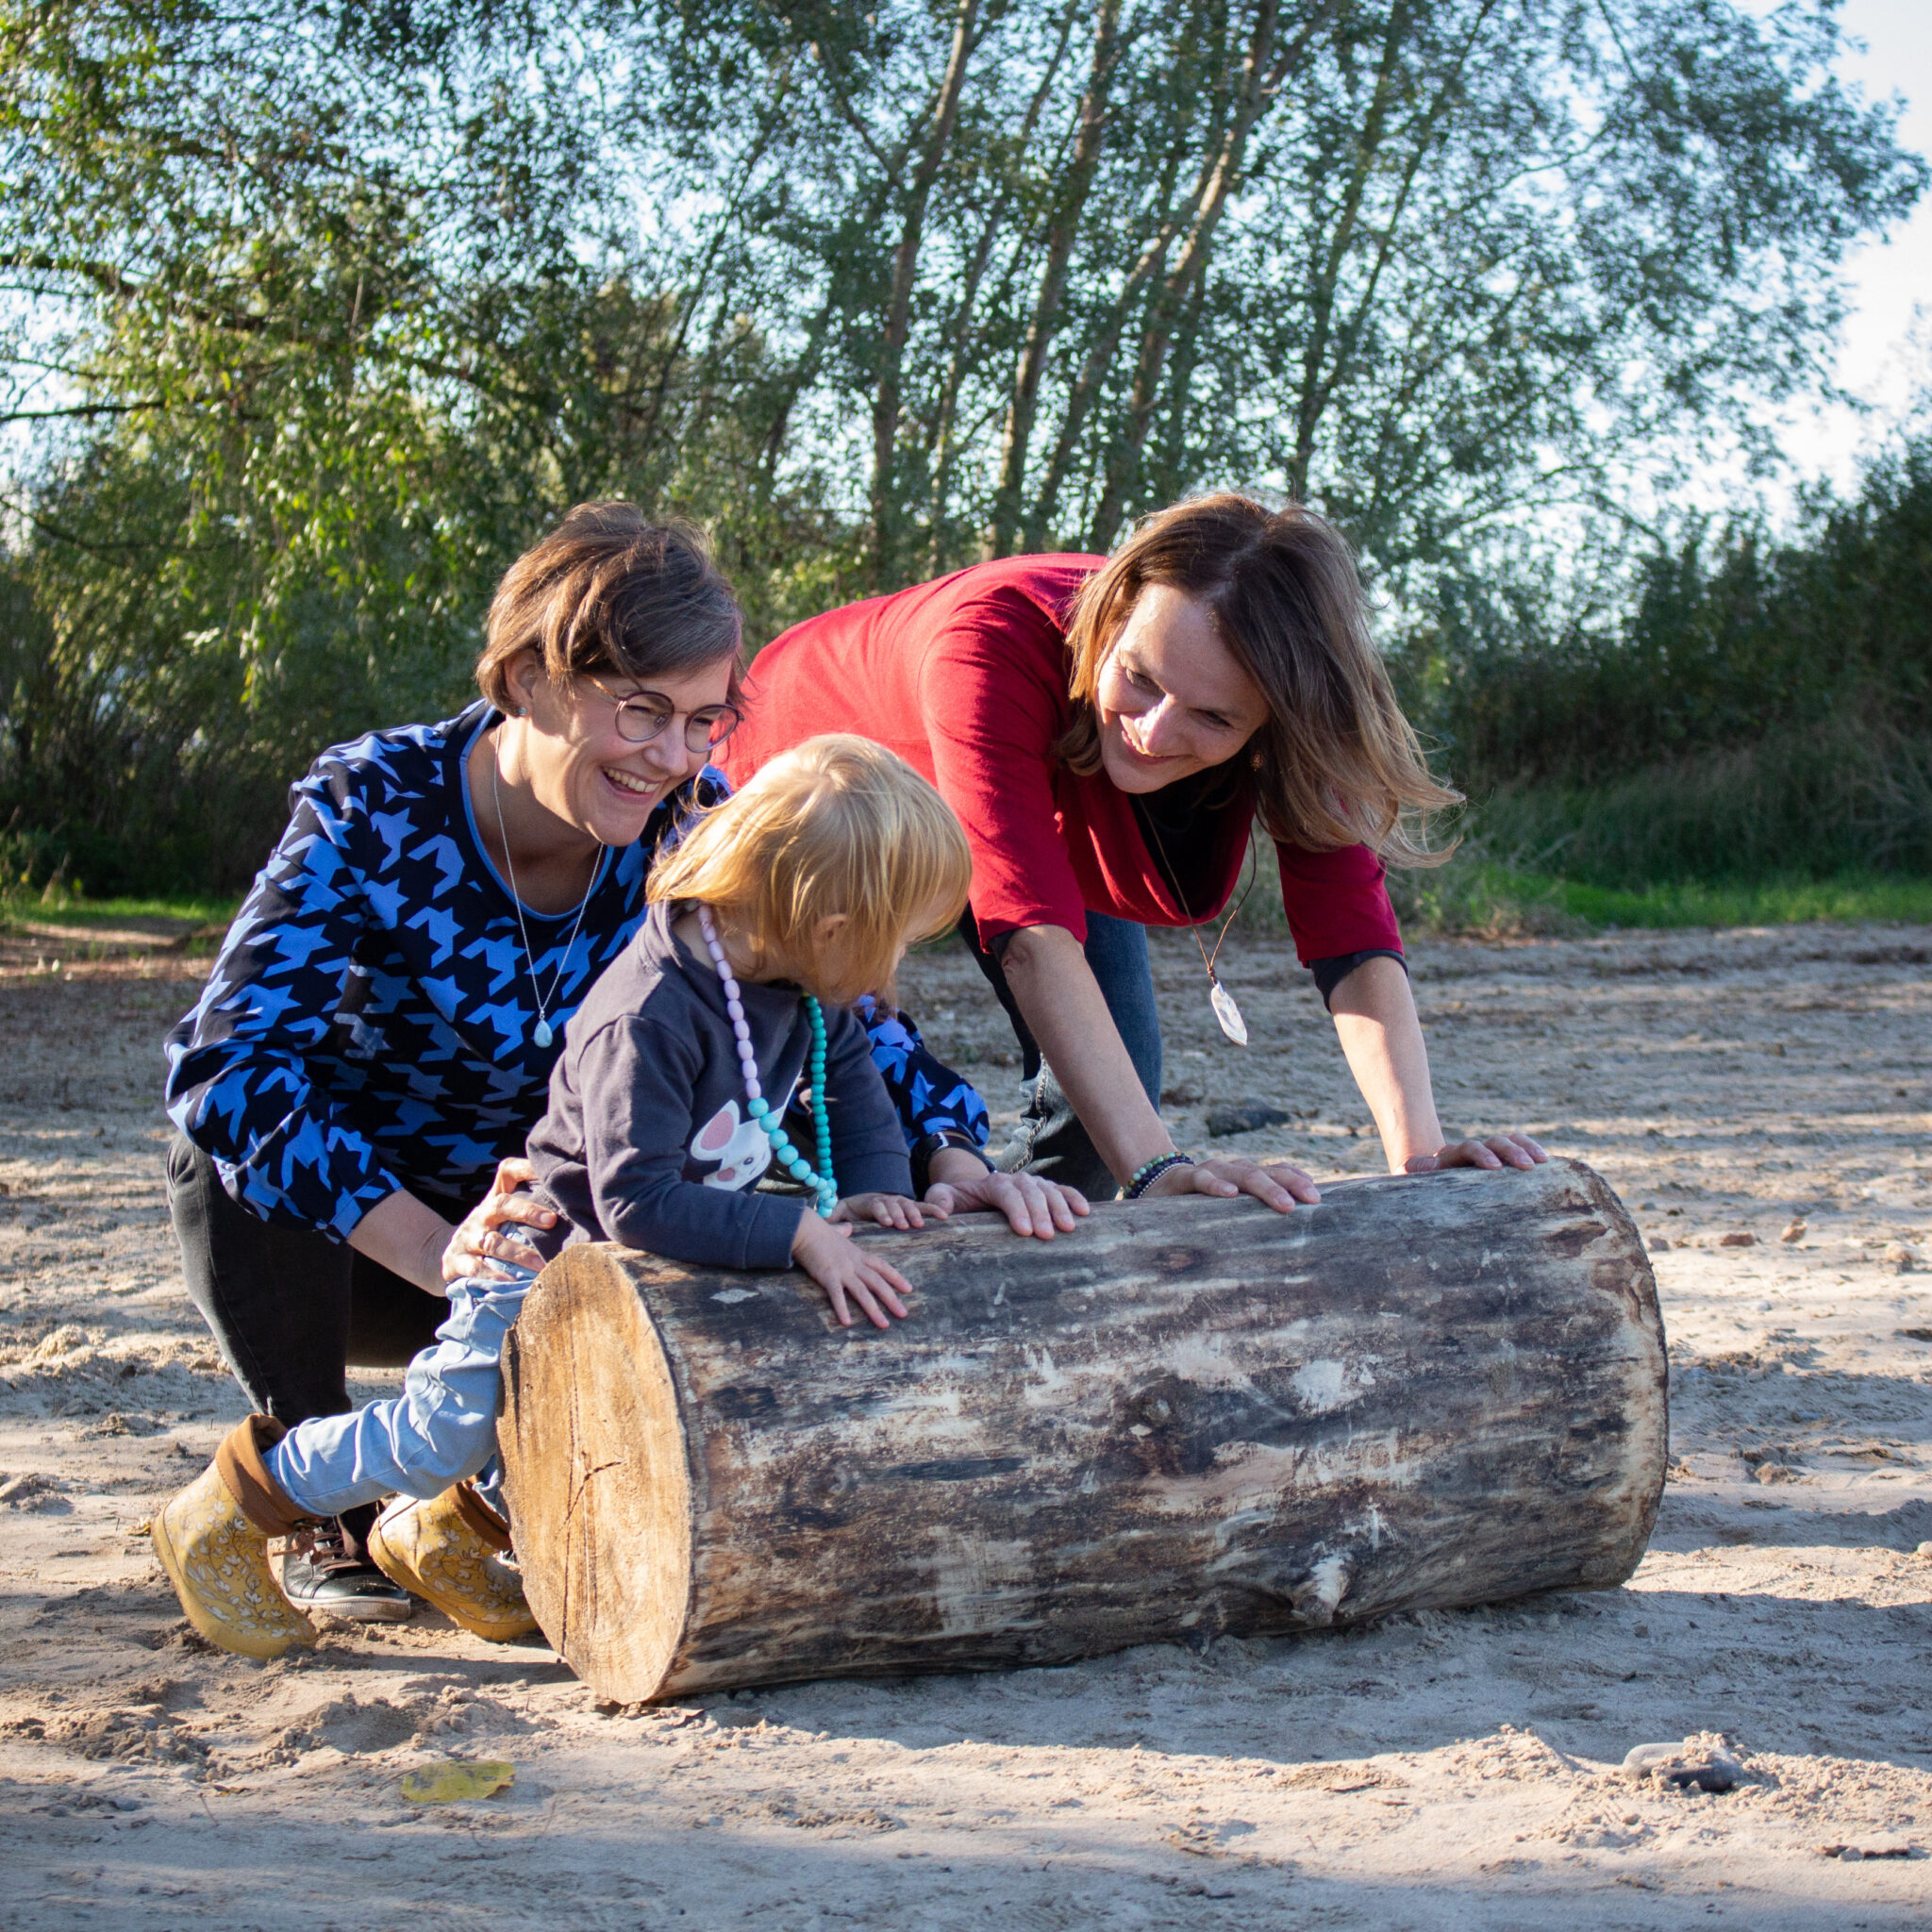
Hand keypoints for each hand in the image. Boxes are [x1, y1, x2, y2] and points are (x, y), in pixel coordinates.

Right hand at [442, 1157, 556, 1283]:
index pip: (508, 1172)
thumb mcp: (507, 1219)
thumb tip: (581, 1204)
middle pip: (501, 1204)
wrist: (450, 1259)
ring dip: (519, 1254)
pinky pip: (475, 1269)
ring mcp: (467, 1238)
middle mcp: (481, 1215)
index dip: (527, 1168)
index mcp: (496, 1199)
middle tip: (552, 1221)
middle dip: (527, 1211)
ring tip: (542, 1265)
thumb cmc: (494, 1235)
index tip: (549, 1173)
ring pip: (493, 1242)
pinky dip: (494, 1276)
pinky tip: (513, 1283)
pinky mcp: (456, 1262)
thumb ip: (533, 1209)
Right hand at [791, 1212, 912, 1328]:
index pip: (882, 1266)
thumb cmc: (819, 1232)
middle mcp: (855, 1263)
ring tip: (884, 1324)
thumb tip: (847, 1227)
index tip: (908, 1289)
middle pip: (878, 1282)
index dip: (896, 1278)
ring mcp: (843, 1270)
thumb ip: (844, 1231)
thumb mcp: (837, 1232)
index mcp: (858, 1254)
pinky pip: (837, 1295)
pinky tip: (847, 1322)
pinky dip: (842, 1308)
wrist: (806, 1230)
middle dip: (892, 1299)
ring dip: (874, 1310)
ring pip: (863, 1292)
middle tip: (903, 1314)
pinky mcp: (828, 1276)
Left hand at [831, 1191, 943, 1230]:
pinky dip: (933, 1209)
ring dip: (914, 1214)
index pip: (875, 1205)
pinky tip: (944, 1215)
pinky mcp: (908, 1207)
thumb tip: (821, 1218)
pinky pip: (922, 1207)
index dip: (882, 1212)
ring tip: (919, 1224)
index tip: (886, 1222)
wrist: (861, 1203)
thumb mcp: (838, 1212)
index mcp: (868, 1202)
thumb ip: (831, 1216)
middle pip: (893, 1205)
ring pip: (907, 1205)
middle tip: (903, 1225)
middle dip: (898, 1215)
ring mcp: (898, 1202)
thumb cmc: (850, 1212)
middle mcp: (885, 1200)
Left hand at [923, 1168, 1089, 1238]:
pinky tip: (1085, 1212)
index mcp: (992, 1183)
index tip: (1024, 1231)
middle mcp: (1015, 1180)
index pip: (1006, 1192)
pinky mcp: (1044, 1191)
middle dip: (1040, 1212)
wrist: (973, 1191)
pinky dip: (1074, 1198)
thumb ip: (939, 1199)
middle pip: (1031, 1192)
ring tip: (1069, 1228)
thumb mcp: (942, 1196)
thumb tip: (943, 1211)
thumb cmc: (958, 1200)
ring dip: (1060, 1207)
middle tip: (1046, 1235)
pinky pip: (1062, 1191)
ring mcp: (1032, 1184)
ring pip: (1049, 1190)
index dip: (1017, 1209)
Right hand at [1142, 1155, 1320, 1213]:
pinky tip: (1229, 1193)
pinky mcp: (1184, 1179)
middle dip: (1292, 1185)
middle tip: (1312, 1202)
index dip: (1299, 1181)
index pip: (1277, 1172)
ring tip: (1285, 1204)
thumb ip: (1249, 1219)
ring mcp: (1210, 1171)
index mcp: (1245, 1177)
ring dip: (1265, 1187)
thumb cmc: (1197, 1207)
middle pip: (1267, 1173)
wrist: (1155, 1188)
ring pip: (1242, 1173)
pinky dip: (1216, 1184)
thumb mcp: (1227, 1212)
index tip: (1319, 1198)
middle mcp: (1232, 1170)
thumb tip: (1286, 1246)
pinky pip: (1201, 1178)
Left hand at [1404, 1132, 1547, 1173]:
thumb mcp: (1410, 1187)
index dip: (1480, 1154)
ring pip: (1505, 1143)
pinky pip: (1515, 1150)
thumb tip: (1399, 1175)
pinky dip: (1530, 1152)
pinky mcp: (1495, 1162)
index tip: (1495, 1169)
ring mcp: (1482, 1156)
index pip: (1466, 1149)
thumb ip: (1410, 1181)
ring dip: (1525, 1149)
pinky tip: (1547, 1163)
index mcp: (1445, 1161)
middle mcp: (1466, 1155)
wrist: (1419, 1180)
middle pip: (1490, 1142)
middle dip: (1509, 1152)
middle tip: (1526, 1168)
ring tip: (1543, 1163)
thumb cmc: (1414, 1193)